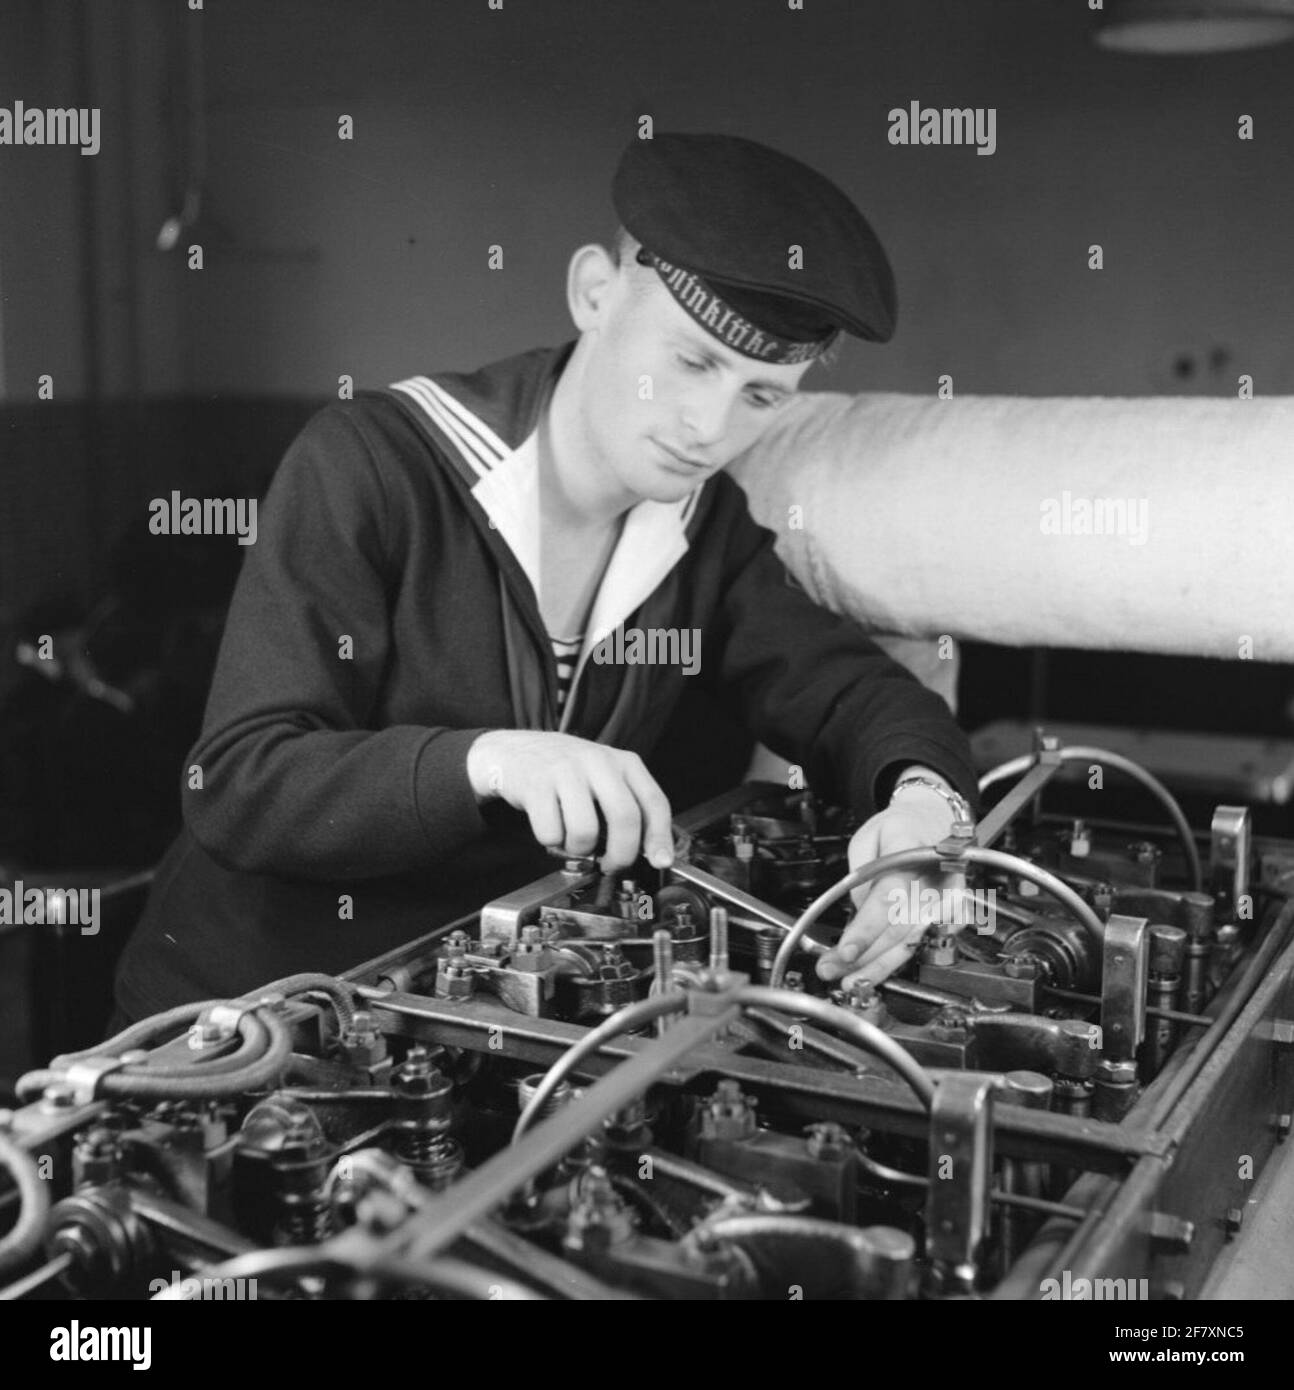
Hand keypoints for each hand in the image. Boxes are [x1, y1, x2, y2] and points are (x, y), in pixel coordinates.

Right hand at [466, 730, 673, 872]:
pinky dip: (550, 841)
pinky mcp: (536, 784)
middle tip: (610, 864)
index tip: (661, 862)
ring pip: (586, 831)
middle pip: (625, 817)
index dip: (660, 837)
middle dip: (621, 854)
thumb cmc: (566, 772)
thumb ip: (629, 807)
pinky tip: (550, 826)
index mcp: (623, 762)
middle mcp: (598, 762)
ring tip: (572, 839)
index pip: (653, 801)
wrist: (514, 751)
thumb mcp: (605, 778)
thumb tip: (652, 853)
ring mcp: (566, 771)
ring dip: (578, 849)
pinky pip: (551, 833)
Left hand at [815, 786, 966, 988]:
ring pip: (912, 942)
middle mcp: (933, 880)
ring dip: (880, 966)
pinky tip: (879, 971)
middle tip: (832, 970)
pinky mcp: (951, 912)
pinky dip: (902, 958)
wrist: (934, 818)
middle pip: (898, 930)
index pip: (887, 900)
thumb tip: (857, 913)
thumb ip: (859, 875)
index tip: (845, 952)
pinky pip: (927, 943)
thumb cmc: (899, 826)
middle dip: (864, 957)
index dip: (866, 931)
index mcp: (910, 855)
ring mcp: (945, 898)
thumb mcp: (865, 837)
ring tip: (852, 979)